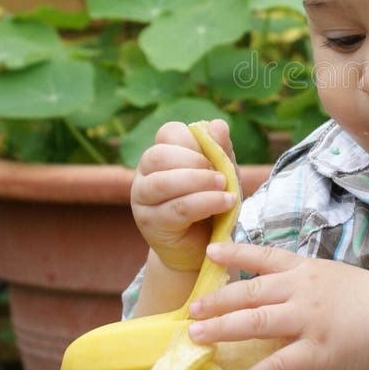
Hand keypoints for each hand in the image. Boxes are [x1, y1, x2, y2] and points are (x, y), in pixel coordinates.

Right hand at [130, 119, 238, 273]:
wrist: (204, 245)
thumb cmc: (211, 202)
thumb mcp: (221, 172)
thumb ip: (219, 149)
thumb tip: (218, 124)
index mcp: (161, 154)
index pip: (168, 133)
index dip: (194, 140)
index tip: (215, 156)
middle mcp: (145, 174)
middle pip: (158, 155)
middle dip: (194, 162)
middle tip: (221, 175)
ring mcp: (142, 199)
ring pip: (163, 183)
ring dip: (199, 183)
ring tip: (226, 189)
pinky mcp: (150, 223)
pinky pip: (176, 209)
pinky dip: (205, 203)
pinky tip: (226, 203)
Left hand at [187, 242, 368, 369]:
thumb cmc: (368, 298)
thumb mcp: (331, 276)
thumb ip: (302, 282)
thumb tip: (271, 291)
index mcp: (306, 269)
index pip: (264, 256)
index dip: (235, 253)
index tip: (210, 251)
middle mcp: (302, 290)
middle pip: (251, 292)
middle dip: (218, 301)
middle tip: (192, 310)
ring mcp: (308, 320)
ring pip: (256, 322)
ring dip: (223, 330)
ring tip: (198, 337)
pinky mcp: (317, 351)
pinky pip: (279, 364)